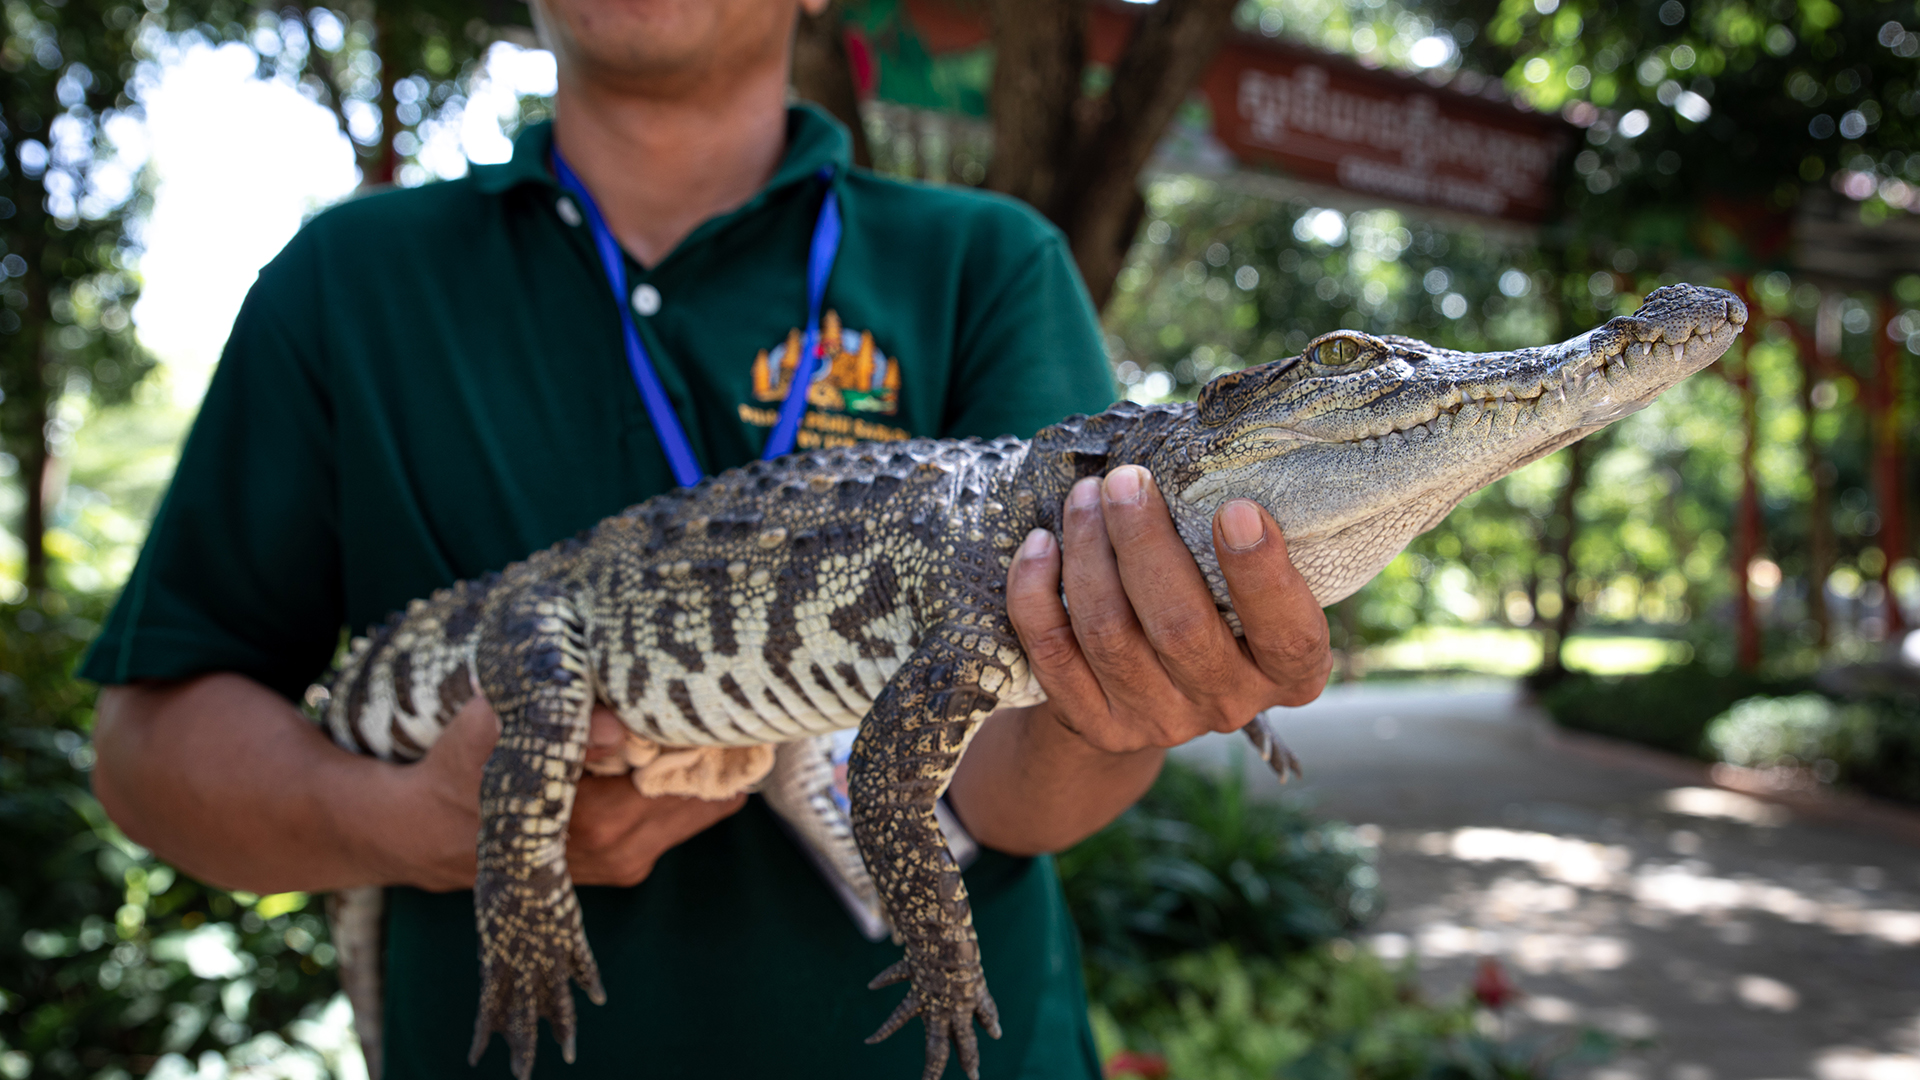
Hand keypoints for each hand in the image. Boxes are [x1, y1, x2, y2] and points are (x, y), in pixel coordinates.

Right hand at [390, 696, 742, 890]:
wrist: (430, 830)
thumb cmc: (461, 765)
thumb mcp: (490, 729)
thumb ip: (553, 721)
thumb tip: (618, 724)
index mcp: (597, 821)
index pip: (695, 772)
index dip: (704, 730)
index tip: (702, 693)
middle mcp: (621, 850)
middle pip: (711, 789)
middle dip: (707, 746)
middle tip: (695, 699)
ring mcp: (627, 863)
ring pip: (703, 805)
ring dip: (695, 766)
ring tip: (674, 720)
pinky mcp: (626, 866)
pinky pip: (679, 817)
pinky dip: (676, 785)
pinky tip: (653, 752)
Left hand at [1004, 465, 1329, 755]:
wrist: (1150, 693)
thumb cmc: (1215, 607)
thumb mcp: (1248, 588)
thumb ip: (1242, 544)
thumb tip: (1213, 457)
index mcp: (1288, 671)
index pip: (1289, 634)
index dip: (1263, 574)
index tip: (1236, 507)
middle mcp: (1229, 703)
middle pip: (1181, 628)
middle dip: (1146, 543)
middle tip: (1126, 480)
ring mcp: (1159, 720)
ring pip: (1110, 635)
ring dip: (1089, 554)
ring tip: (1084, 496)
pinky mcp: (1097, 725)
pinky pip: (1053, 655)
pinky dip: (1037, 594)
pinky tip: (1040, 544)